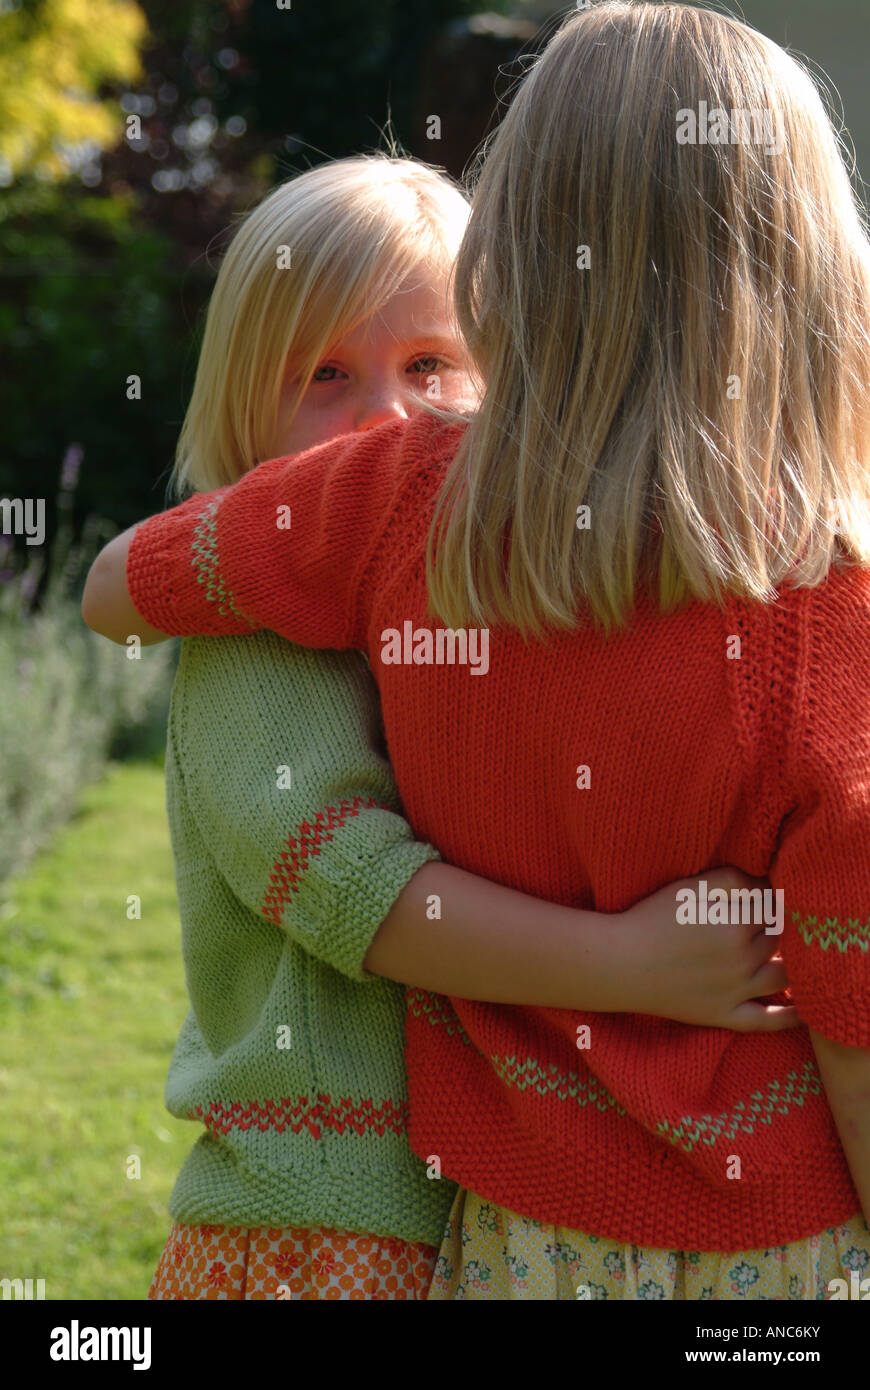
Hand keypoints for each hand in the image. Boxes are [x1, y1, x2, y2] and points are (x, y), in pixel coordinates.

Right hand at [618, 867, 798, 1030]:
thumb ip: (733, 880)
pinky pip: (766, 1021)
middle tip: (766, 920)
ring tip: (785, 952)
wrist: (619, 964)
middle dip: (776, 927)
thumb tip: (766, 884)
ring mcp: (735, 991)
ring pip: (782, 975)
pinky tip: (803, 1009)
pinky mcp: (723, 1015)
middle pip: (778, 938)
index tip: (760, 895)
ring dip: (789, 962)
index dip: (768, 897)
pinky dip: (788, 1017)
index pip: (772, 906)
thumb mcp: (690, 888)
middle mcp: (743, 959)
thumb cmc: (651, 919)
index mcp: (735, 924)